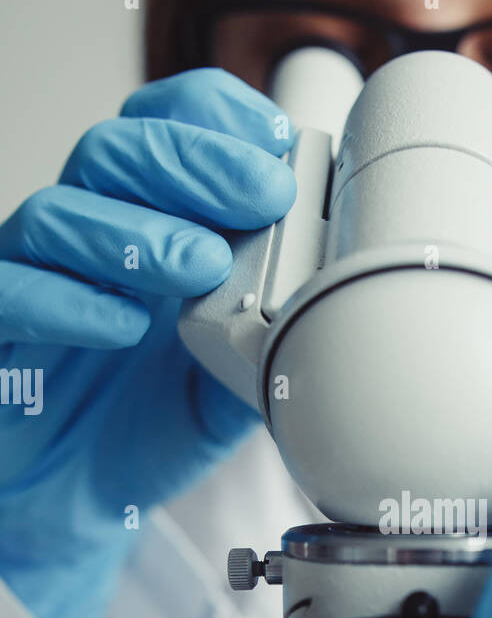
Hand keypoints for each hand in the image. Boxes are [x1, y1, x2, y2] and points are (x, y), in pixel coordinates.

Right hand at [0, 68, 295, 617]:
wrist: (79, 501)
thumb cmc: (150, 422)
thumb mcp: (234, 380)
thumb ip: (271, 342)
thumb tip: (335, 313)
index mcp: (145, 221)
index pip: (165, 126)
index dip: (215, 115)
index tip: (277, 138)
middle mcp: (86, 237)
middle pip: (116, 150)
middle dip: (196, 160)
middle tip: (263, 192)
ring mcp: (35, 280)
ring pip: (56, 214)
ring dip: (138, 230)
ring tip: (203, 263)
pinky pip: (12, 295)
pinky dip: (70, 303)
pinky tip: (127, 327)